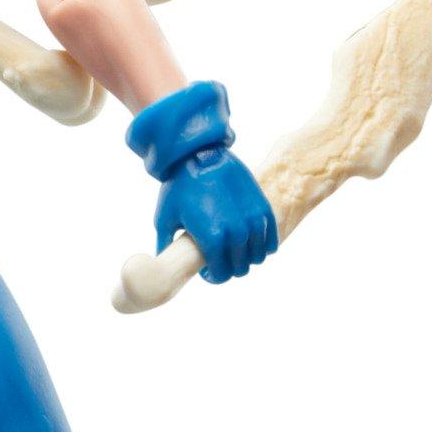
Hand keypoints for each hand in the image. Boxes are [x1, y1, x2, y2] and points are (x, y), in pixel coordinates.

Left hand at [154, 147, 277, 283]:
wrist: (200, 155)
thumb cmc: (179, 187)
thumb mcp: (164, 219)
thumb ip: (164, 245)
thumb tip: (160, 263)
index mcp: (212, 239)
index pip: (221, 274)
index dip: (214, 276)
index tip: (208, 271)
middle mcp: (236, 233)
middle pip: (240, 268)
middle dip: (230, 269)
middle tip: (221, 262)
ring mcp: (253, 221)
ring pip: (258, 256)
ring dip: (248, 258)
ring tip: (236, 252)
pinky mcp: (263, 208)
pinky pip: (271, 239)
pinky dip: (264, 245)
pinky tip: (253, 243)